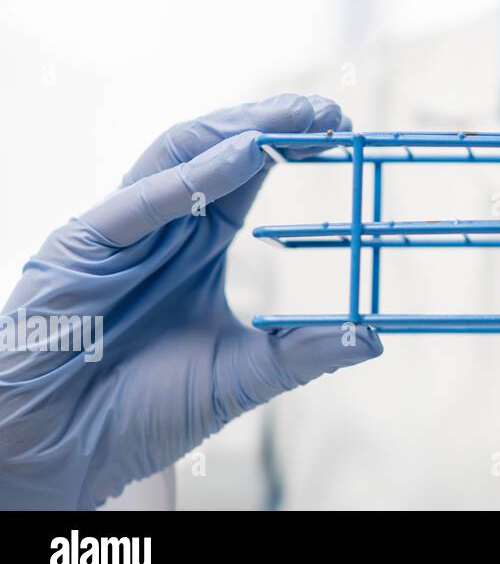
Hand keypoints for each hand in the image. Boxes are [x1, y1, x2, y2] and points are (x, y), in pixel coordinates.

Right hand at [0, 94, 381, 508]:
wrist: (62, 453)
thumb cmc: (137, 414)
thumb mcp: (240, 376)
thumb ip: (301, 354)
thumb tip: (373, 339)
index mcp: (195, 245)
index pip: (249, 176)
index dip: (293, 147)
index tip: (345, 131)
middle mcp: (161, 226)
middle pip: (219, 150)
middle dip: (274, 123)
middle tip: (328, 110)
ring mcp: (121, 230)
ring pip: (180, 154)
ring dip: (240, 129)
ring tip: (294, 116)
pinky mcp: (83, 244)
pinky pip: (142, 198)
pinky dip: (195, 173)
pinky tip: (245, 154)